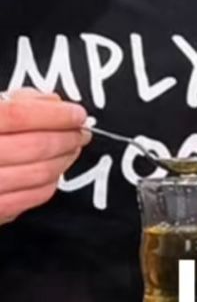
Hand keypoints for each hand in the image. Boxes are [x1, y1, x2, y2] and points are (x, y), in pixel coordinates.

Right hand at [0, 88, 89, 224]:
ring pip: (38, 175)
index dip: (55, 114)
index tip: (77, 113)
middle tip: (81, 131)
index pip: (20, 115)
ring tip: (71, 148)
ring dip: (64, 161)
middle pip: (35, 147)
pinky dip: (49, 184)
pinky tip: (53, 172)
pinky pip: (28, 199)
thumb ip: (11, 101)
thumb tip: (53, 103)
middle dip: (67, 138)